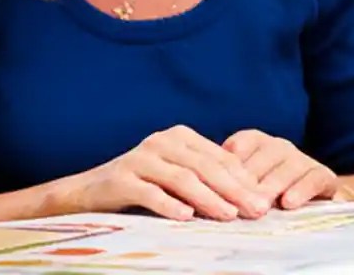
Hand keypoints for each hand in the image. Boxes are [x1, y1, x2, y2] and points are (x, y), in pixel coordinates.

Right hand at [59, 125, 270, 221]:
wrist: (90, 191)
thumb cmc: (144, 184)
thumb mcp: (178, 174)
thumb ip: (207, 177)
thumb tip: (250, 194)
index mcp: (180, 136)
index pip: (219, 158)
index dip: (243, 179)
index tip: (264, 199)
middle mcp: (161, 141)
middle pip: (205, 167)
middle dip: (234, 190)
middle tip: (255, 209)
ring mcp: (140, 158)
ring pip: (182, 178)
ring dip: (208, 198)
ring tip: (228, 215)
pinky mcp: (121, 178)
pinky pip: (149, 192)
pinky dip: (169, 205)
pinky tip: (186, 217)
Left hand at [224, 130, 341, 209]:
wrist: (307, 201)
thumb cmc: (264, 196)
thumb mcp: (241, 186)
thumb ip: (223, 184)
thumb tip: (195, 194)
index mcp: (255, 143)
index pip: (239, 147)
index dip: (228, 166)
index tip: (217, 184)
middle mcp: (278, 146)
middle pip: (264, 158)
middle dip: (250, 181)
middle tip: (237, 202)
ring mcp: (302, 159)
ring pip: (288, 166)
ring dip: (274, 185)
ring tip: (261, 206)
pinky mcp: (324, 175)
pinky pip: (314, 178)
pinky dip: (302, 189)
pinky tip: (288, 203)